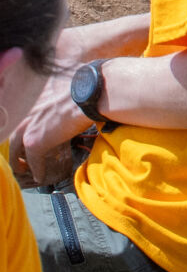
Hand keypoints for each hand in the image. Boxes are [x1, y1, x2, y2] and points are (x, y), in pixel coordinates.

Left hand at [14, 70, 94, 185]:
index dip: (23, 136)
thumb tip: (69, 111)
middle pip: (13, 138)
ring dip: (20, 163)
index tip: (28, 143)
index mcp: (33, 105)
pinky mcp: (34, 143)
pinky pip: (33, 161)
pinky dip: (36, 170)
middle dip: (15, 152)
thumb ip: (57, 108)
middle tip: (21, 161)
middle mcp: (26, 115)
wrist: (87, 97)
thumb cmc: (83, 95)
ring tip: (25, 171)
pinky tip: (39, 176)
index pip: (22, 124)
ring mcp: (28, 129)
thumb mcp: (64, 100)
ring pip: (16, 151)